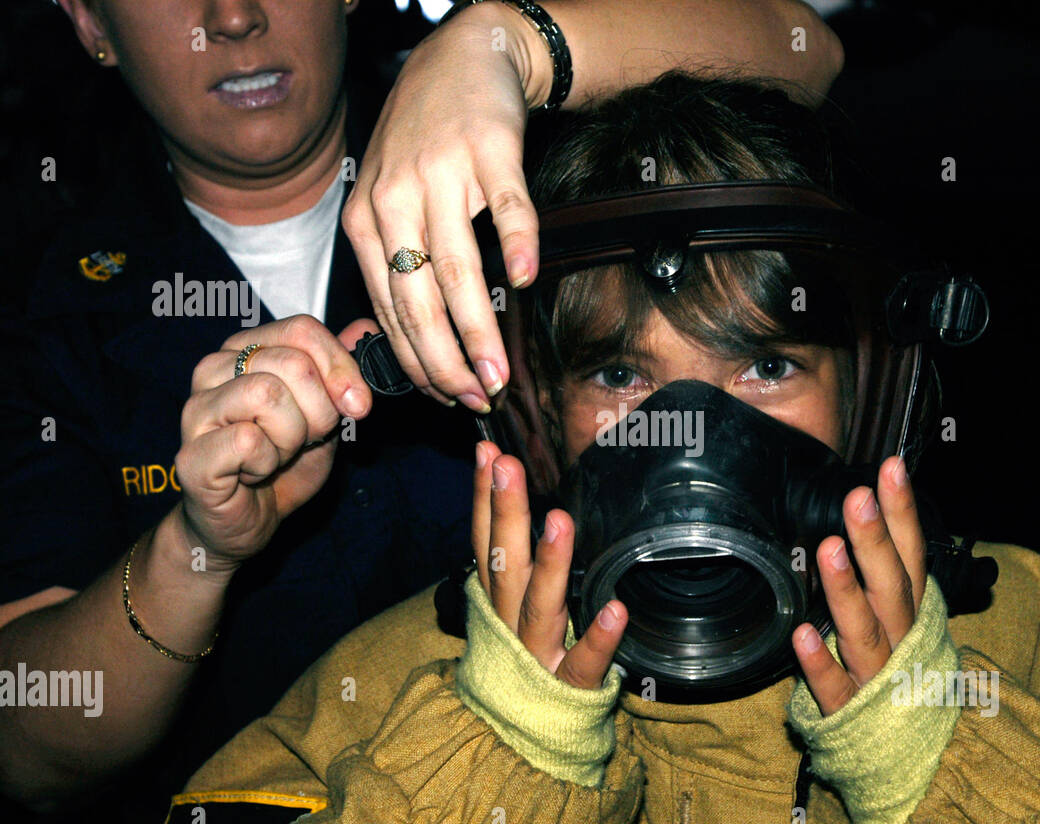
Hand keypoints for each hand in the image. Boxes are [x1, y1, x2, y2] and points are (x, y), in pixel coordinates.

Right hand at [174, 315, 375, 570]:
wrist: (247, 521)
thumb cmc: (283, 464)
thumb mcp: (327, 413)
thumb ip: (342, 373)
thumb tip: (364, 329)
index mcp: (244, 350)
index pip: (302, 329)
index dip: (341, 367)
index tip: (356, 404)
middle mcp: (212, 370)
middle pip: (293, 363)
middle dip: (321, 411)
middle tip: (307, 439)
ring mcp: (196, 410)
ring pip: (268, 395)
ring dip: (293, 437)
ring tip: (278, 454)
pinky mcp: (191, 454)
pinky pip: (248, 440)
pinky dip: (267, 463)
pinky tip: (255, 473)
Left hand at [342, 4, 550, 410]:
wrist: (462, 58)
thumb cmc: (424, 140)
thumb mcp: (387, 196)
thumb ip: (395, 259)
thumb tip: (413, 340)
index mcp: (365, 219)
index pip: (388, 309)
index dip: (416, 362)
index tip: (444, 399)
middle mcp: (394, 198)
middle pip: (418, 300)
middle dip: (446, 362)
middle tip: (474, 400)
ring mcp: (441, 172)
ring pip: (457, 268)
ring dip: (479, 330)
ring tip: (498, 373)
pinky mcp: (489, 149)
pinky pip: (505, 206)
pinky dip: (517, 245)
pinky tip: (524, 281)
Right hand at [473, 441, 625, 688]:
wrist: (515, 749)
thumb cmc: (520, 670)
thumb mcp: (505, 618)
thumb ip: (508, 572)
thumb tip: (506, 510)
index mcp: (496, 606)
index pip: (485, 545)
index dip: (485, 500)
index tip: (488, 453)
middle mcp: (509, 627)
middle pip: (505, 564)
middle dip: (505, 512)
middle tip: (508, 464)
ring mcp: (537, 660)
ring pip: (540, 607)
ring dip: (550, 564)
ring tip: (560, 521)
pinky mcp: (567, 692)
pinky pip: (584, 665)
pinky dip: (598, 639)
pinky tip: (617, 610)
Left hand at [793, 456, 927, 716]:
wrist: (916, 760)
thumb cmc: (900, 674)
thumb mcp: (903, 621)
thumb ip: (888, 574)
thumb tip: (870, 512)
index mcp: (912, 612)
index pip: (911, 555)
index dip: (902, 512)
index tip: (891, 468)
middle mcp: (901, 640)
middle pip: (892, 585)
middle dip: (876, 540)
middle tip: (857, 497)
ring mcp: (878, 678)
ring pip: (864, 630)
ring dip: (847, 590)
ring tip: (829, 549)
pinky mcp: (851, 713)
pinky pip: (834, 687)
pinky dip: (821, 662)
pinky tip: (801, 635)